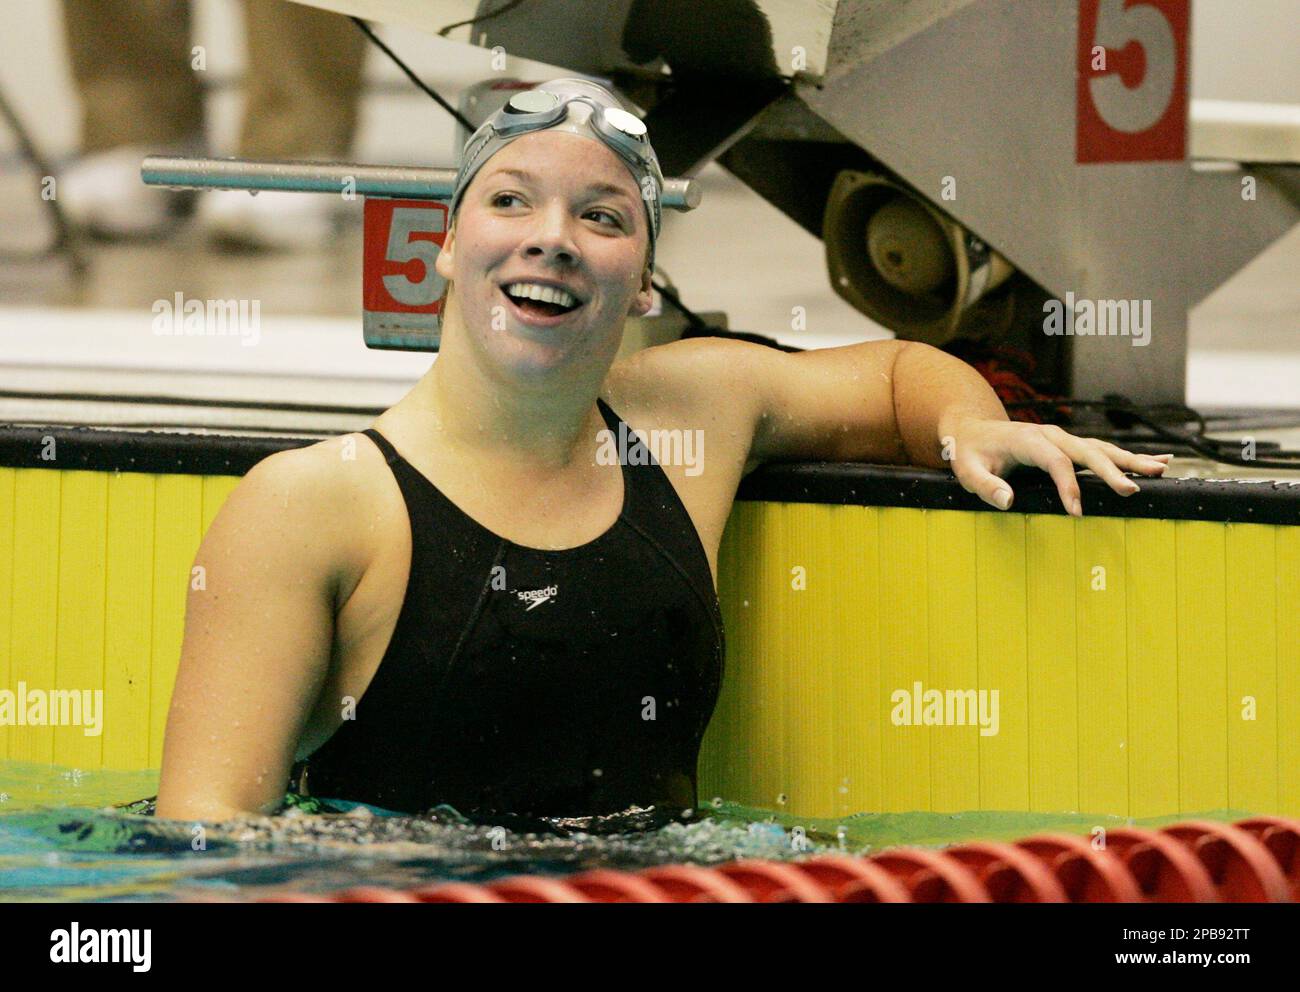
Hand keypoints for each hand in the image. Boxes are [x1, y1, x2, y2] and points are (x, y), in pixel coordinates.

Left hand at [941, 418, 1171, 515]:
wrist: (971, 430)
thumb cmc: (969, 453)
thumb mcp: (967, 470)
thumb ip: (985, 486)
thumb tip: (1007, 501)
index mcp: (1028, 440)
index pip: (1055, 462)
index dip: (1068, 486)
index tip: (1076, 512)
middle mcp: (1051, 435)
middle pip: (1087, 451)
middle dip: (1111, 470)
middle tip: (1132, 489)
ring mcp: (1063, 438)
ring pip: (1101, 448)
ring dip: (1131, 459)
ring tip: (1160, 470)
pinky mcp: (1069, 445)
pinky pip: (1103, 450)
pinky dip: (1128, 456)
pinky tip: (1158, 461)